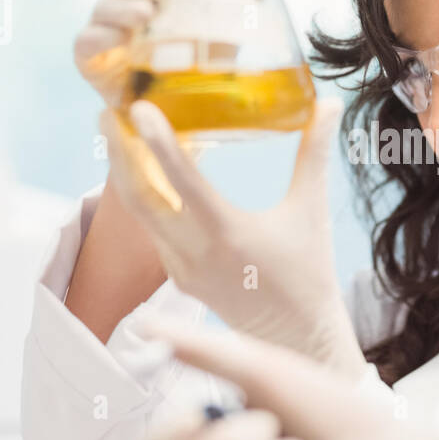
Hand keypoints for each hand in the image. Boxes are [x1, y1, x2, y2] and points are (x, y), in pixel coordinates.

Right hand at [73, 0, 286, 106]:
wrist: (182, 112)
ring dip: (123, 6)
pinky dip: (98, 38)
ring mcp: (108, 29)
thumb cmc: (199, 55)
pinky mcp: (94, 60)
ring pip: (105, 6)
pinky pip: (86, 43)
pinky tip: (116, 39)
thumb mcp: (227, 19)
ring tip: (147, 13)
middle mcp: (128, 1)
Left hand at [100, 95, 366, 378]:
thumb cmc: (309, 272)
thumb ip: (315, 154)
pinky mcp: (178, 277)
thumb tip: (331, 102)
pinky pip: (153, 230)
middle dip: (121, 152)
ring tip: (119, 132)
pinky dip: (145, 196)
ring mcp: (181, 269)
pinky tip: (144, 170)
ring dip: (127, 173)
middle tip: (107, 111)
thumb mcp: (311, 209)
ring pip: (142, 214)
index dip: (158, 141)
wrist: (296, 337)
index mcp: (229, 235)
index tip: (138, 107)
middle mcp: (196, 254)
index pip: (183, 180)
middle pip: (141, 197)